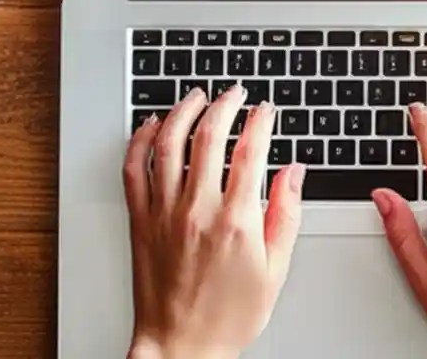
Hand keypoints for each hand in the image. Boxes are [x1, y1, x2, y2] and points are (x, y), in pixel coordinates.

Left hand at [123, 85, 305, 358]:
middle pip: (209, 134)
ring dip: (184, 110)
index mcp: (236, 221)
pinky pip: (133, 169)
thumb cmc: (228, 317)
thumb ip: (286, 214)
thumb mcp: (276, 269)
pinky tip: (153, 125)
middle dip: (225, 103)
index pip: (250, 150)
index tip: (266, 109)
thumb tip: (294, 173)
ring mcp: (164, 212)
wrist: (181, 348)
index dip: (260, 120)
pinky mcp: (140, 220)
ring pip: (168, 143)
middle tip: (235, 93)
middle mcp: (197, 210)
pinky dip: (141, 139)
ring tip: (197, 96)